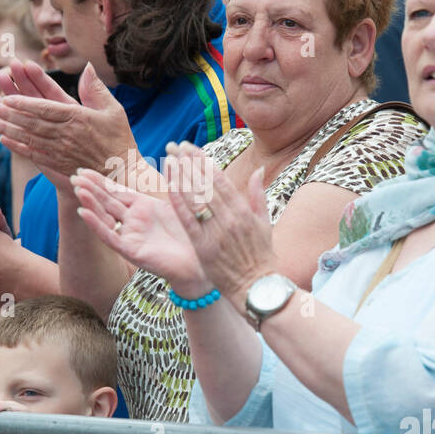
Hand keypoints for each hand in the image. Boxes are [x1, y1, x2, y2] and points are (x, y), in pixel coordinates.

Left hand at [0, 62, 145, 190]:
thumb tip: (87, 67)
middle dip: (7, 114)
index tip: (7, 97)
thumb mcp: (113, 110)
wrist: (122, 173)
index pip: (46, 108)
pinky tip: (4, 139)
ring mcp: (60, 151)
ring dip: (6, 128)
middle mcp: (66, 135)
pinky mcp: (59, 164)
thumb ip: (96, 89)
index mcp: (77, 118)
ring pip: (28, 137)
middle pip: (31, 122)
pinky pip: (34, 154)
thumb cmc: (119, 139)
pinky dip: (18, 146)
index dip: (25, 103)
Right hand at [71, 168, 206, 294]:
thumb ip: (169, 184)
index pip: (116, 191)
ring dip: (91, 203)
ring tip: (77, 189)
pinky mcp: (132, 251)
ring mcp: (131, 236)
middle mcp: (133, 221)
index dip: (100, 180)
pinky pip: (110, 237)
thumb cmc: (190, 233)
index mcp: (142, 207)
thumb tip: (170, 159)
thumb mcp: (177, 204)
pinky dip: (97, 225)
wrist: (198, 262)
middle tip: (73, 175)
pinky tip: (84, 213)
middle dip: (91, 188)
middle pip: (107, 201)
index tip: (82, 169)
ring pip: (105, 217)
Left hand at [163, 142, 278, 308]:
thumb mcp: (265, 224)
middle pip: (204, 183)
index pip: (219, 178)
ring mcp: (216, 231)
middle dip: (188, 162)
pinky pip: (188, 220)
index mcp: (243, 210)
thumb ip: (258, 195)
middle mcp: (229, 217)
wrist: (257, 288)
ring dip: (181, 175)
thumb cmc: (261, 257)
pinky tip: (169, 185)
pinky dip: (179, 201)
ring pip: (195, 197)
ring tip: (169, 158)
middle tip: (174, 144)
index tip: (190, 146)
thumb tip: (258, 170)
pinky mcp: (204, 246)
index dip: (202, 160)